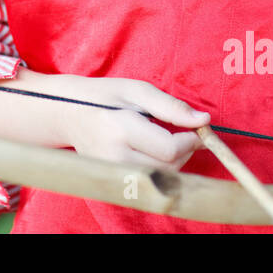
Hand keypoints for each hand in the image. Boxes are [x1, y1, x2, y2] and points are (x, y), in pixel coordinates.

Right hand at [59, 75, 210, 170]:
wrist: (68, 114)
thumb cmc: (103, 96)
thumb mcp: (136, 90)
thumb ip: (170, 106)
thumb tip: (204, 120)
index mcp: (119, 129)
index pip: (169, 149)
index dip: (191, 139)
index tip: (195, 126)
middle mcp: (114, 158)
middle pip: (170, 166)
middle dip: (185, 149)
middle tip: (182, 130)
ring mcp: (112, 173)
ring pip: (163, 176)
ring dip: (175, 159)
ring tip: (164, 137)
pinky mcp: (113, 182)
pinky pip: (150, 180)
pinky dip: (160, 167)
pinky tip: (152, 151)